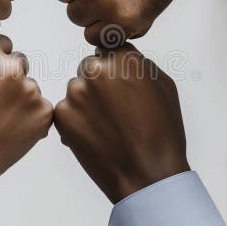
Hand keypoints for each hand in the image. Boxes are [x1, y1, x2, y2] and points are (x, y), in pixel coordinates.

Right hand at [0, 36, 53, 208]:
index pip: (4, 44)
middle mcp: (13, 68)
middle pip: (20, 64)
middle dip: (10, 79)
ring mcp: (31, 91)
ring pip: (30, 88)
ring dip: (20, 99)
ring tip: (0, 118)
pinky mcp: (44, 112)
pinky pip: (40, 107)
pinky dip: (30, 116)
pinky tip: (11, 127)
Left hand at [54, 44, 189, 203]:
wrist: (148, 175)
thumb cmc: (162, 133)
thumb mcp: (164, 86)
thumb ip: (139, 64)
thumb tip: (122, 56)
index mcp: (123, 57)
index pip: (109, 49)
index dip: (117, 70)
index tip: (122, 87)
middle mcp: (96, 69)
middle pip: (90, 69)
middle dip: (99, 86)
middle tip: (115, 112)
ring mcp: (76, 92)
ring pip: (77, 90)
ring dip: (87, 104)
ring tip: (108, 128)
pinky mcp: (62, 115)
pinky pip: (66, 111)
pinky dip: (76, 122)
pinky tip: (96, 137)